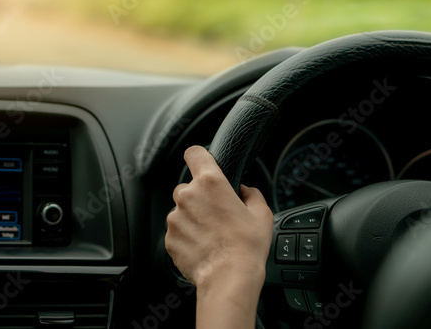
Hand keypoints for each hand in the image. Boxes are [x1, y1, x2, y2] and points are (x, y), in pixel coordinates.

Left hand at [165, 145, 273, 293]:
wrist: (229, 278)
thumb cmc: (246, 247)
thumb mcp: (261, 214)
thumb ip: (251, 194)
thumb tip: (244, 191)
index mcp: (210, 183)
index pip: (195, 153)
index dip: (199, 157)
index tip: (202, 163)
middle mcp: (188, 196)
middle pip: (188, 187)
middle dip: (199, 198)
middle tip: (216, 215)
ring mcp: (175, 217)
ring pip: (181, 211)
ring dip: (192, 218)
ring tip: (211, 236)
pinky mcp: (169, 237)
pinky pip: (177, 231)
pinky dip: (186, 237)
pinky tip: (203, 247)